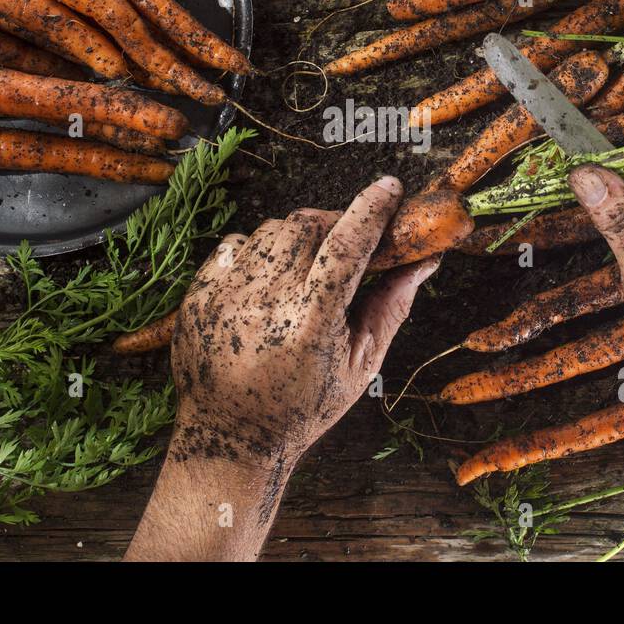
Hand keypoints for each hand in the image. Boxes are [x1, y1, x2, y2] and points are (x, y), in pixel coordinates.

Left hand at [126, 175, 439, 560]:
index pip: (347, 245)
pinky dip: (258, 250)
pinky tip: (268, 281)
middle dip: (334, 221)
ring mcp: (225, 296)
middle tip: (348, 240)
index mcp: (310, 324)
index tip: (389, 188)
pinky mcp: (199, 294)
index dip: (371, 209)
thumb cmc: (303, 407)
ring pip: (271, 229)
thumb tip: (423, 262)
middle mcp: (264, 304)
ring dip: (297, 236)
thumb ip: (391, 307)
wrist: (230, 436)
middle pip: (307, 224)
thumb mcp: (360, 366)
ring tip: (307, 270)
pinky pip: (235, 243)